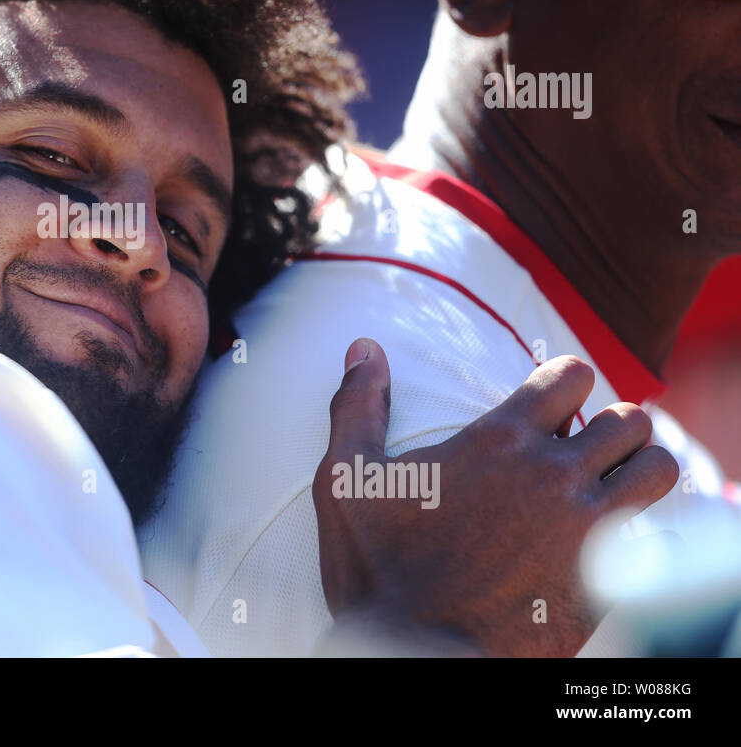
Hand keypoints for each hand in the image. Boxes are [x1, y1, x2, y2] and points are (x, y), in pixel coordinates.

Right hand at [312, 338, 678, 656]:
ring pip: (657, 470)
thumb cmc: (375, 569)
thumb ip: (357, 406)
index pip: (572, 375)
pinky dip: (646, 537)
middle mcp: (554, 477)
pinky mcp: (607, 583)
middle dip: (609, 425)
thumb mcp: (346, 480)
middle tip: (582, 446)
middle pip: (627, 419)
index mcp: (497, 443)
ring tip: (610, 484)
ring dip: (639, 469)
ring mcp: (588, 531)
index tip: (549, 404)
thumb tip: (363, 349)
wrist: (411, 657)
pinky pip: (661, 542)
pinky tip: (611, 545)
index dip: (563, 382)